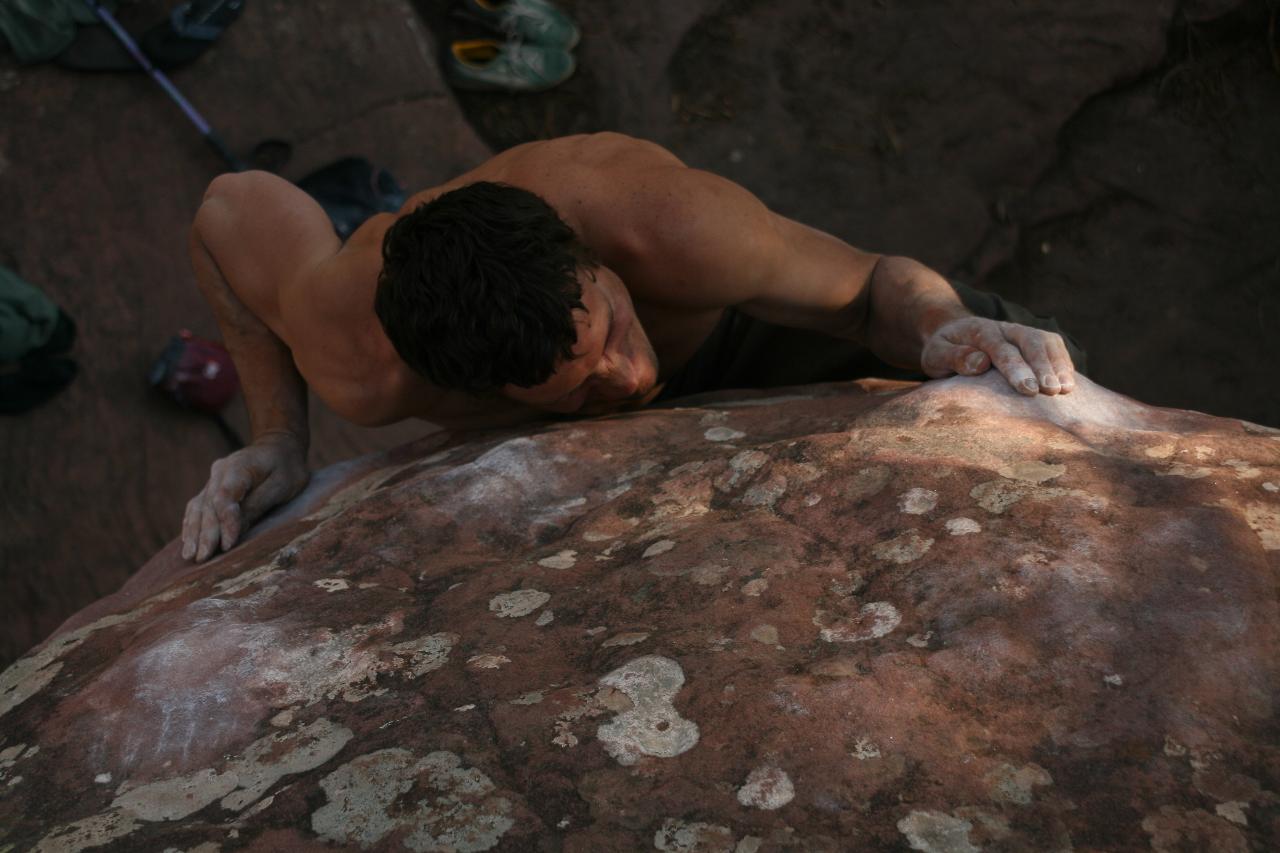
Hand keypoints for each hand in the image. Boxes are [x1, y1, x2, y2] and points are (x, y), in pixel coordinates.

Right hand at [181, 433, 309, 561]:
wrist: (280, 445)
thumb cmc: (286, 466)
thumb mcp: (281, 485)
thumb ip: (258, 505)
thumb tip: (236, 532)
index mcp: (238, 466)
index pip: (225, 497)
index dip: (225, 522)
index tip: (228, 545)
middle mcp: (219, 472)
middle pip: (208, 505)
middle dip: (205, 534)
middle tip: (203, 558)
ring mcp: (212, 479)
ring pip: (198, 507)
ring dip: (193, 532)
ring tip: (190, 556)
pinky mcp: (212, 487)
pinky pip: (197, 507)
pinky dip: (192, 524)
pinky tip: (189, 542)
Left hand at [921, 317, 1075, 395]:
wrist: (953, 332)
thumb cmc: (943, 350)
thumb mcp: (936, 354)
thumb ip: (954, 357)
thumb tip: (981, 363)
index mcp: (979, 330)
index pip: (1001, 348)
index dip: (1016, 368)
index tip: (1028, 388)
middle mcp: (1005, 328)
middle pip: (1030, 342)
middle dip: (1043, 367)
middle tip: (1052, 391)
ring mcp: (1022, 332)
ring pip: (1047, 342)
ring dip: (1059, 365)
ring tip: (1067, 390)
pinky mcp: (1034, 340)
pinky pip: (1054, 347)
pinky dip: (1064, 364)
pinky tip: (1069, 384)